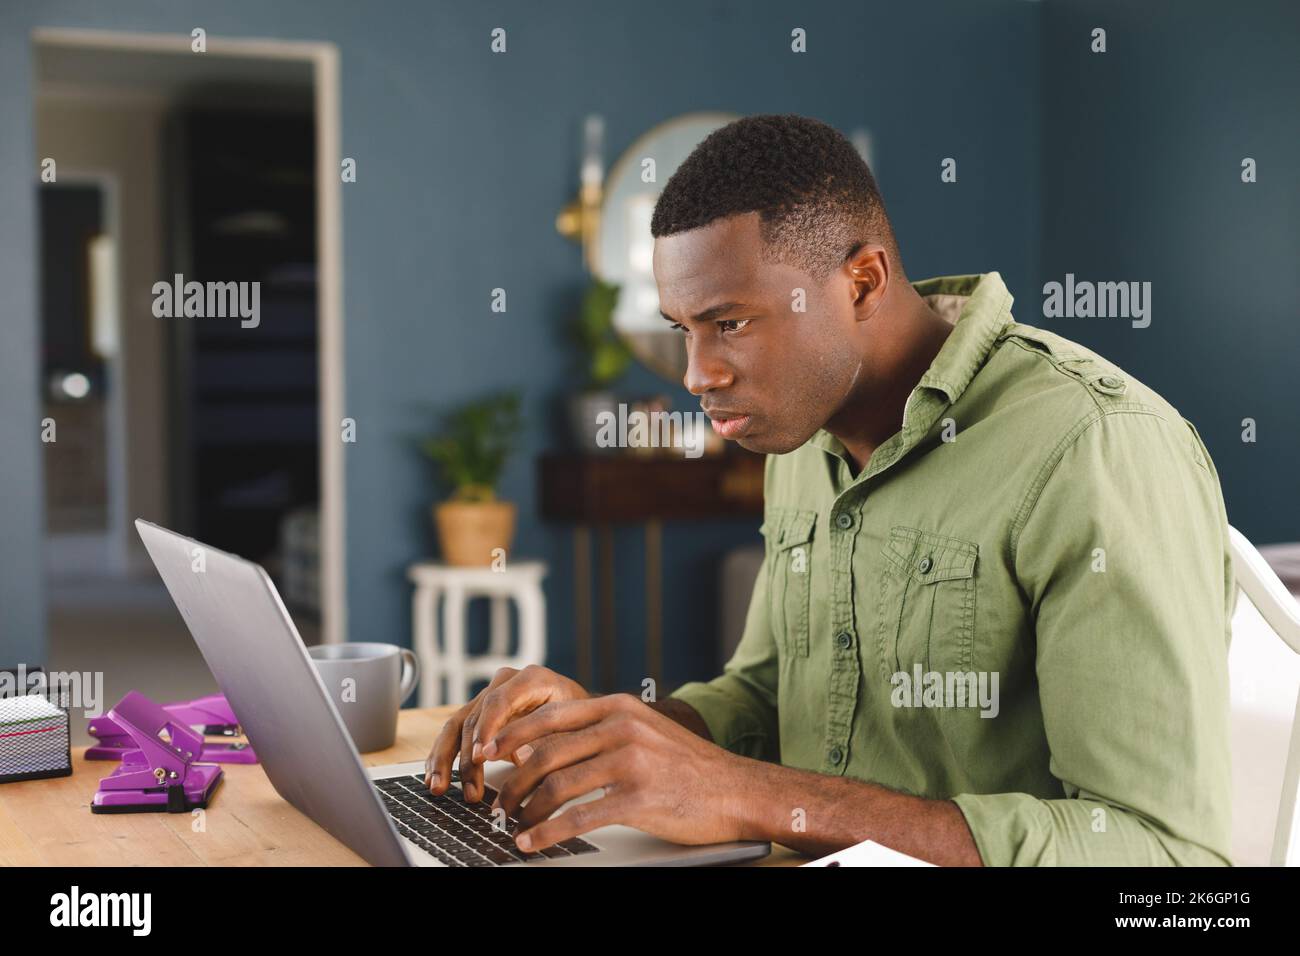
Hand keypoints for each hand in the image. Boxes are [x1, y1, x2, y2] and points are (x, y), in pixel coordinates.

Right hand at [423, 664, 588, 802]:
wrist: (577, 712)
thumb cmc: (577, 720)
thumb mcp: (569, 727)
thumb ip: (546, 740)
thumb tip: (522, 762)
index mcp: (531, 679)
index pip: (500, 701)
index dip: (487, 729)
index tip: (481, 756)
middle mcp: (505, 683)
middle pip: (474, 715)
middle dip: (465, 755)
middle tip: (467, 787)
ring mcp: (488, 697)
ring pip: (456, 725)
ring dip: (445, 759)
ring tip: (438, 788)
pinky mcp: (478, 714)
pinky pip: (453, 733)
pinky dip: (442, 757)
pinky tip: (433, 779)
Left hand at [484, 693, 751, 852]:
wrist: (735, 789)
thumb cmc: (686, 765)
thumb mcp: (643, 731)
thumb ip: (599, 731)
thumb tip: (541, 743)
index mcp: (619, 707)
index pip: (550, 716)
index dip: (511, 735)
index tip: (487, 752)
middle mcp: (622, 728)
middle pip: (546, 753)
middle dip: (513, 781)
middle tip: (498, 801)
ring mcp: (631, 762)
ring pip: (556, 787)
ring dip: (526, 810)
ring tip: (514, 824)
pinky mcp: (638, 798)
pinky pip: (578, 818)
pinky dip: (547, 834)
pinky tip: (533, 843)